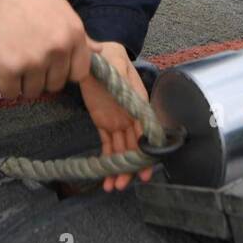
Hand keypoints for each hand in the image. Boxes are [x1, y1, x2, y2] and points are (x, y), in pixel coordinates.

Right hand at [0, 0, 90, 98]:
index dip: (65, 72)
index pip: (79, 73)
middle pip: (55, 84)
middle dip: (43, 78)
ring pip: (33, 91)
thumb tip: (99, 50)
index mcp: (73, 34)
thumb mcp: (61, 9)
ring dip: (23, 83)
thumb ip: (80, 35)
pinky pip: (10, 92)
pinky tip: (2, 70)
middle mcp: (57, 49)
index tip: (52, 66)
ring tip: (15, 63)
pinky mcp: (8, 68)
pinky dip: (5, 86)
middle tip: (29, 62)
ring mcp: (34, 60)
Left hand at [77, 40, 153, 192]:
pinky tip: (104, 176)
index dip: (147, 150)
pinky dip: (106, 160)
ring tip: (112, 186)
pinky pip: (108, 145)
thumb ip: (118, 71)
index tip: (145, 168)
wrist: (95, 56)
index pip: (147, 131)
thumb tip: (121, 76)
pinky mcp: (104, 123)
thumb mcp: (114, 61)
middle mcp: (132, 115)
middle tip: (124, 183)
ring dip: (119, 168)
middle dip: (132, 166)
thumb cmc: (109, 55)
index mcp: (139, 103)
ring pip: (122, 150)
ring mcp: (118, 121)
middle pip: (135, 145)